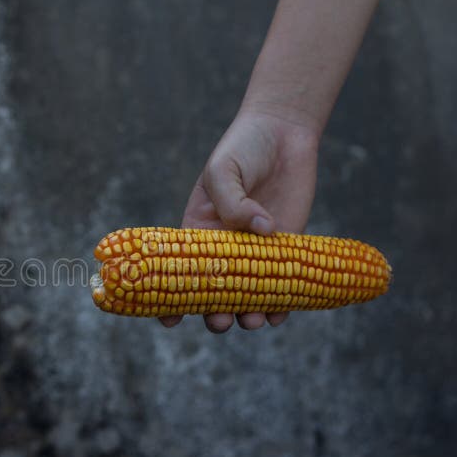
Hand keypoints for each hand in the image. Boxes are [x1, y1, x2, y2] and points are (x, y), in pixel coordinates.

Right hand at [160, 107, 318, 332]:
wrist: (283, 135)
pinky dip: (280, 307)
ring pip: (247, 298)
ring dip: (247, 315)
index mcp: (197, 233)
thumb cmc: (242, 149)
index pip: (178, 273)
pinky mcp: (287, 252)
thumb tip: (262, 232)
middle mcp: (223, 251)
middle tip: (220, 319)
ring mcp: (255, 255)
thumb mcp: (224, 171)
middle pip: (213, 294)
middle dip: (213, 314)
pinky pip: (282, 289)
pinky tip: (278, 314)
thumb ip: (233, 202)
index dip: (169, 300)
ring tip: (252, 319)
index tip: (169, 320)